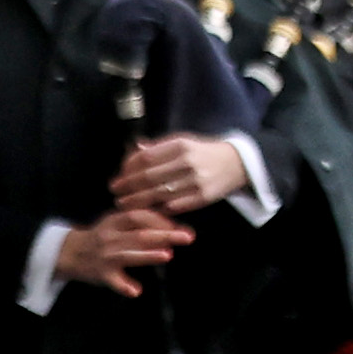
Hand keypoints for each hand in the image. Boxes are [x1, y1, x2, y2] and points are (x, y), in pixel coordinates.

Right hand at [55, 207, 182, 296]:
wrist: (70, 253)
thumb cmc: (102, 236)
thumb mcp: (116, 222)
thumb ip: (139, 221)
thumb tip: (172, 223)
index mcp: (115, 221)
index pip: (138, 216)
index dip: (158, 220)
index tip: (178, 226)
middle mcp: (110, 236)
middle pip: (139, 235)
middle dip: (164, 236)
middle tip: (187, 237)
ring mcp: (105, 256)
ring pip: (128, 255)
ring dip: (147, 255)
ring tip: (167, 255)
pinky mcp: (101, 274)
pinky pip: (113, 281)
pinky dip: (123, 286)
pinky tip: (136, 291)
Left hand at [111, 133, 249, 214]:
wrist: (236, 164)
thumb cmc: (204, 152)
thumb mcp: (183, 142)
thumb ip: (159, 147)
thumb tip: (136, 149)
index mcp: (180, 145)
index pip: (146, 158)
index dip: (129, 168)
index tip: (119, 176)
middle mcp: (187, 162)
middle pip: (149, 177)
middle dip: (129, 186)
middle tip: (116, 192)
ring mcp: (196, 181)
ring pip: (159, 194)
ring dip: (138, 201)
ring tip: (125, 204)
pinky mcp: (203, 197)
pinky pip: (174, 206)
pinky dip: (157, 209)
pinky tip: (146, 211)